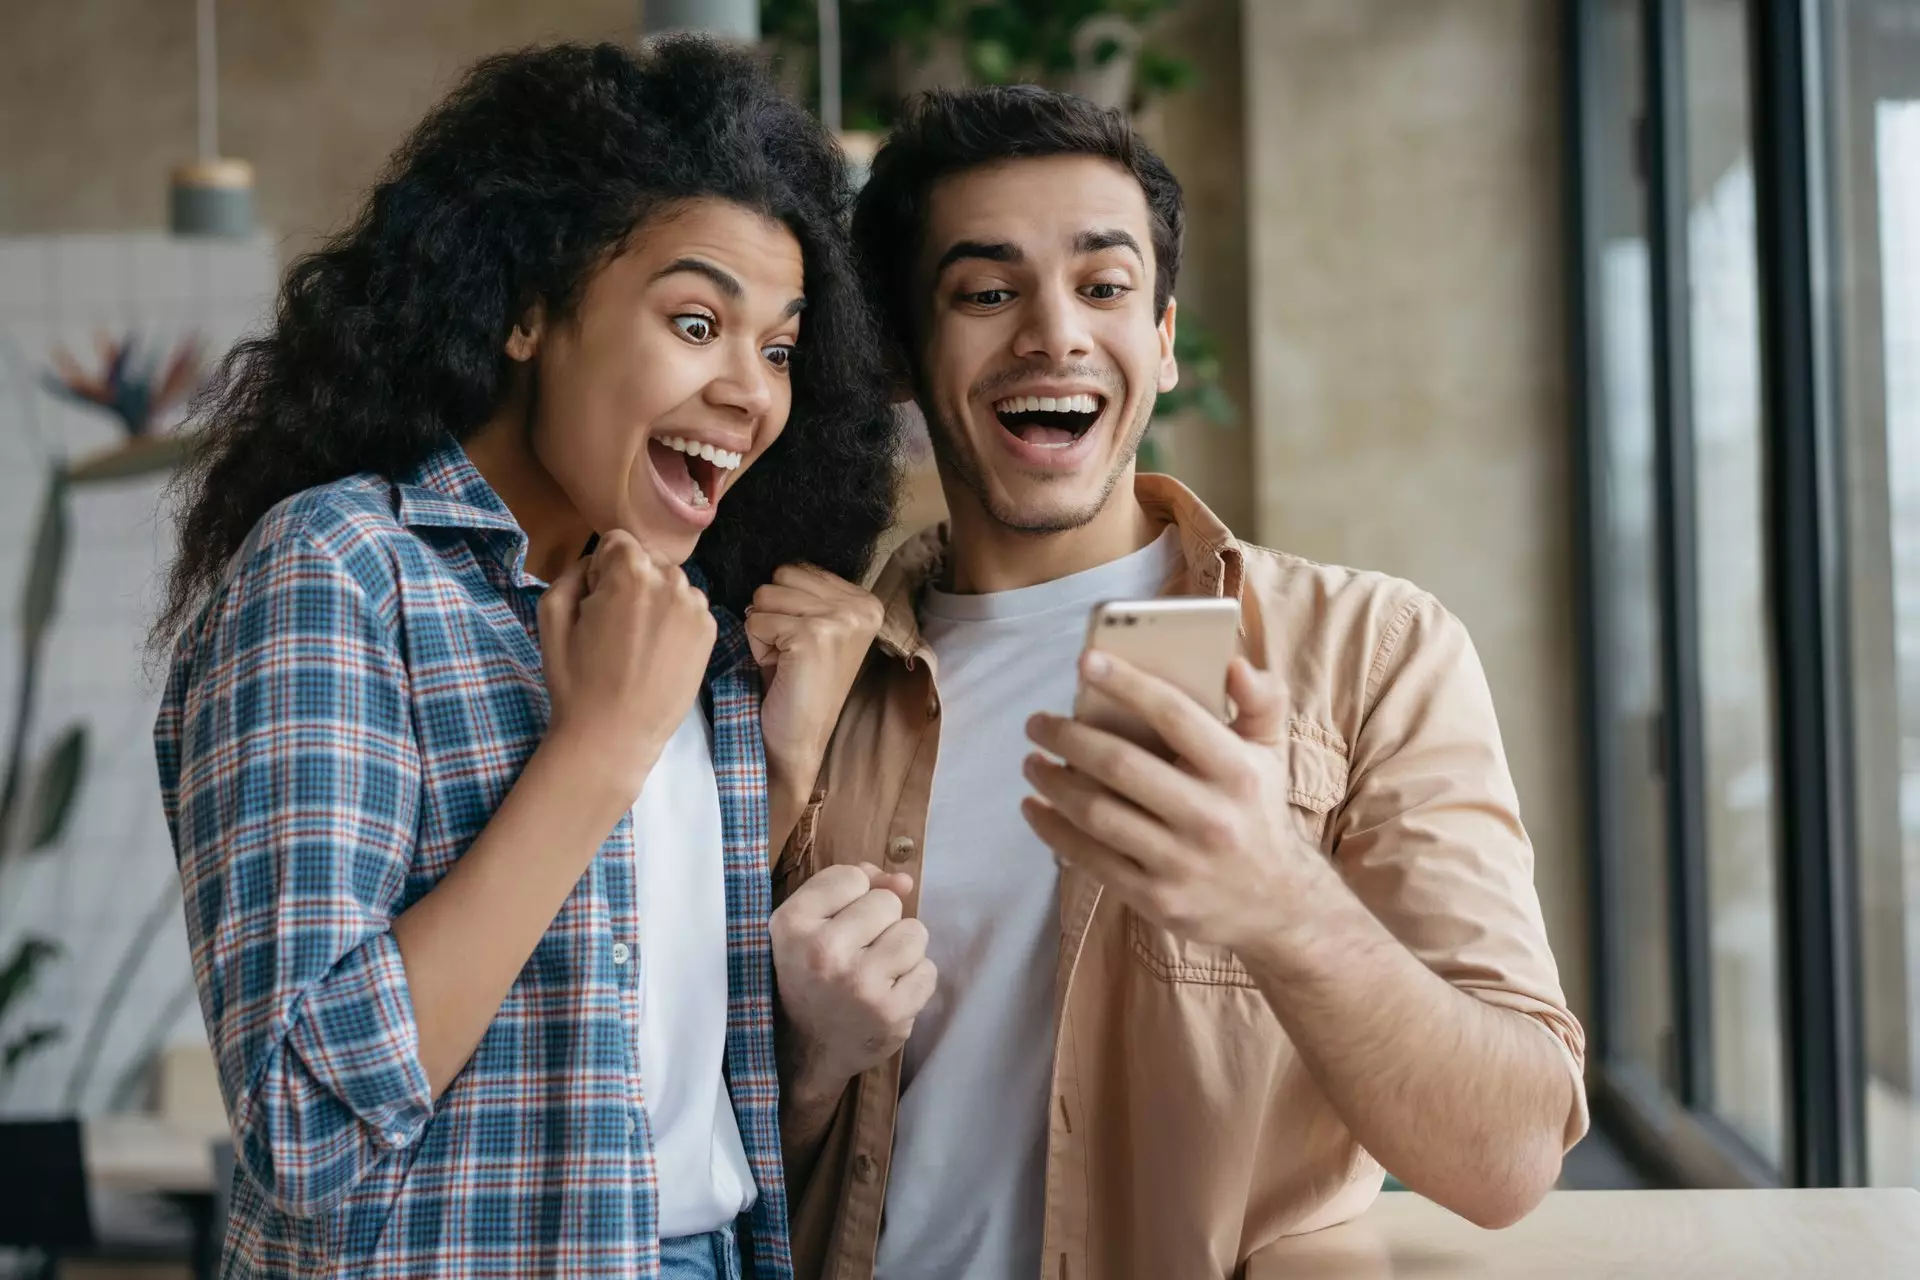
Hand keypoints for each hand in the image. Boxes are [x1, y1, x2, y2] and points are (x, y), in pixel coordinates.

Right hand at [539, 529, 715, 798]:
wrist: (614, 735)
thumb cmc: (576, 679)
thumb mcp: (551, 613)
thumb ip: (574, 570)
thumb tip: (598, 562)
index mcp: (630, 571)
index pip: (617, 540)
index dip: (601, 568)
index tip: (595, 600)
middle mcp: (671, 581)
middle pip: (648, 559)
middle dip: (630, 580)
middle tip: (614, 625)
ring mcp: (696, 607)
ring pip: (671, 583)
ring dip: (655, 598)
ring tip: (637, 641)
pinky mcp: (710, 631)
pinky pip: (689, 607)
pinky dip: (674, 620)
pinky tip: (657, 651)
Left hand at [746, 565, 884, 836]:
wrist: (795, 740)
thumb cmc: (796, 683)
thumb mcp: (812, 626)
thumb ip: (806, 592)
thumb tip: (772, 562)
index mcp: (866, 601)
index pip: (797, 568)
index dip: (784, 604)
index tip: (800, 642)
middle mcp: (861, 607)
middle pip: (780, 576)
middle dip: (771, 613)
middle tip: (789, 653)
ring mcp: (841, 620)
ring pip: (764, 595)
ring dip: (762, 630)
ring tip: (783, 661)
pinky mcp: (814, 636)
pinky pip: (756, 620)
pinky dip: (756, 646)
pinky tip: (778, 670)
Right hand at [770, 862, 936, 1101]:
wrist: (807, 1050)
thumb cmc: (811, 975)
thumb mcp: (809, 923)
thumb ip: (852, 886)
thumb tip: (904, 881)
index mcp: (793, 923)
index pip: (851, 878)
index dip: (852, 899)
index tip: (837, 926)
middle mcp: (823, 950)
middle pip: (887, 901)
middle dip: (880, 923)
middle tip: (857, 954)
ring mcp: (859, 983)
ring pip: (914, 932)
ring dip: (902, 951)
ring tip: (875, 972)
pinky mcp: (890, 1012)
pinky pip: (928, 970)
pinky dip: (913, 981)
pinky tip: (887, 994)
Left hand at [1020, 653, 1339, 953]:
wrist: (1276, 905)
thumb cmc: (1258, 811)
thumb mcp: (1271, 752)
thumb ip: (1260, 701)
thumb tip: (1233, 663)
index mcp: (1238, 771)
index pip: (1174, 715)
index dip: (1126, 684)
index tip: (1085, 661)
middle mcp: (1210, 817)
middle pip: (1120, 766)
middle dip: (1067, 737)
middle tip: (1037, 723)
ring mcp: (1181, 862)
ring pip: (1097, 814)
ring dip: (1052, 783)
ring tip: (1032, 761)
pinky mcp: (1156, 898)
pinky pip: (1090, 858)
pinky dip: (1053, 830)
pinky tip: (1035, 808)